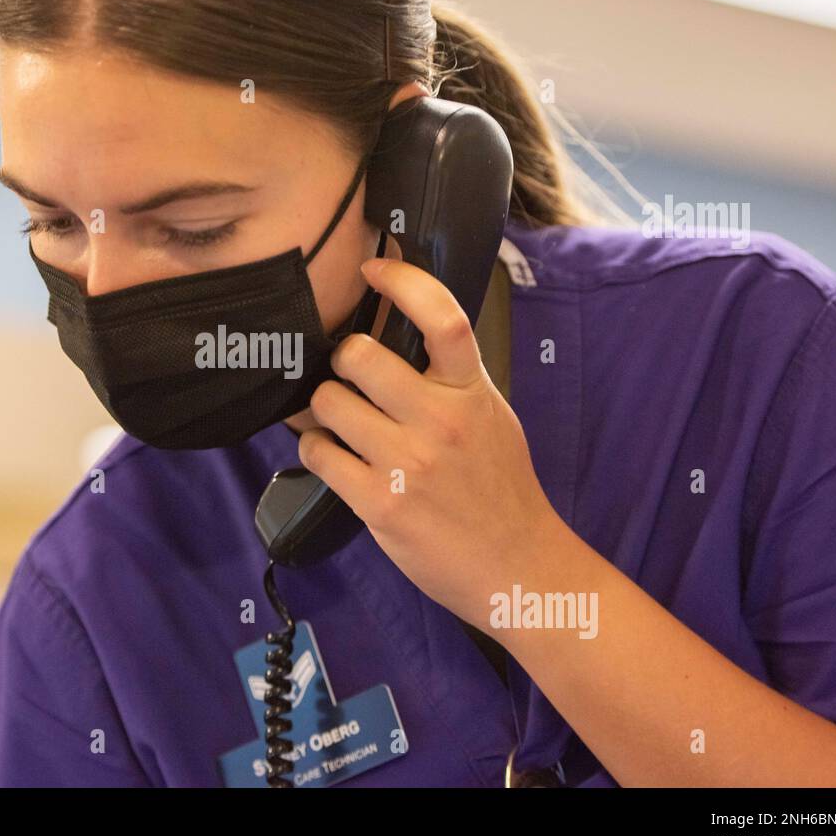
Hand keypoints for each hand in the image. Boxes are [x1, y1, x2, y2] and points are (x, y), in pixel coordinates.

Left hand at [297, 256, 568, 627]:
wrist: (518, 566)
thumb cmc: (499, 488)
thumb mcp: (490, 416)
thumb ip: (449, 379)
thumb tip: (395, 337)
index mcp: (472, 391)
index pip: (440, 317)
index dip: (401, 282)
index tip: (372, 268)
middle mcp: (441, 420)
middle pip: (357, 356)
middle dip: (340, 363)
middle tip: (347, 379)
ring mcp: (409, 462)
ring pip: (327, 404)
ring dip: (322, 412)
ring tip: (340, 426)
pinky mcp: (380, 504)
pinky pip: (319, 454)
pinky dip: (317, 451)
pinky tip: (334, 458)